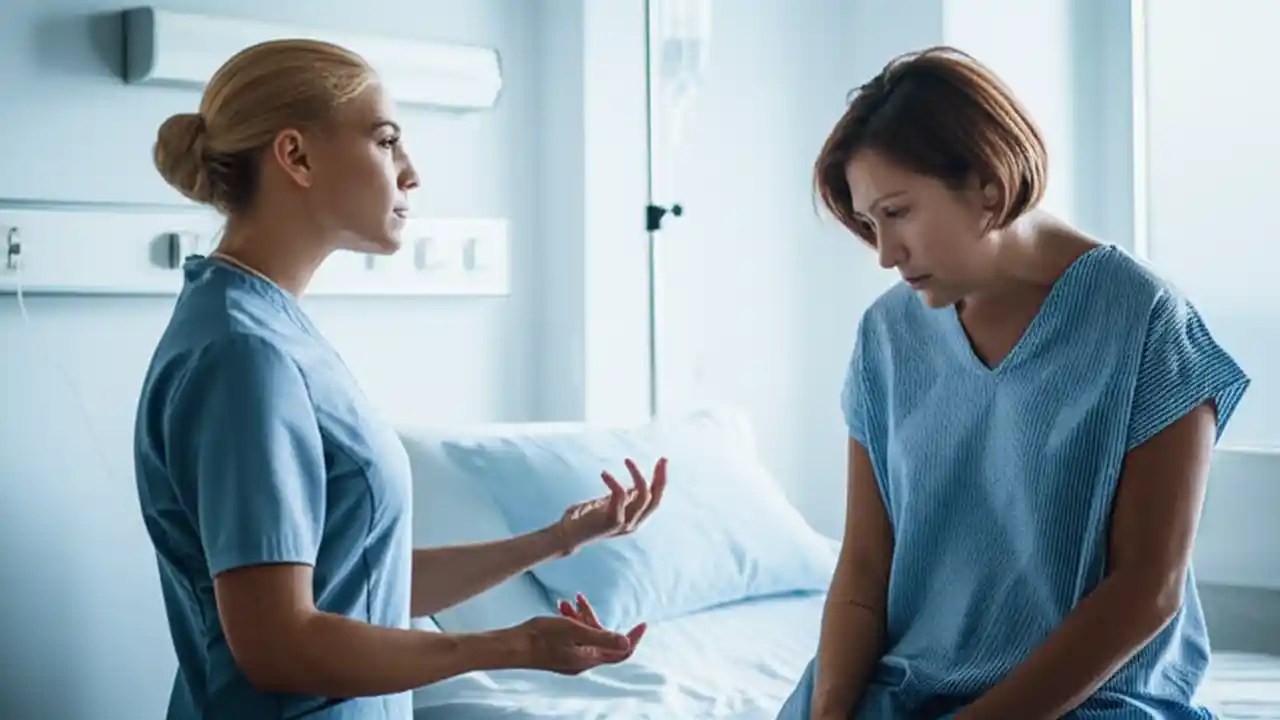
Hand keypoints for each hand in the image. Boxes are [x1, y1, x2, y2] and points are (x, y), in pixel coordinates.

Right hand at [514, 609, 636, 675]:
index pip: (621, 652)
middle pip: (602, 639)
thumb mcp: (574, 631)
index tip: (643, 623)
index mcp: (589, 658)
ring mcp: (570, 657)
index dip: (634, 638)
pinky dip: (571, 620)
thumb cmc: (541, 637)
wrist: (512, 646)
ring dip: (580, 616)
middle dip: (595, 618)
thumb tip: (627, 642)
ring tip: (568, 601)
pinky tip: (561, 606)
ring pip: (586, 634)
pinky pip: (573, 635)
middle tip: (582, 601)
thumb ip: (601, 636)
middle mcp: (582, 661)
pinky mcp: (560, 652)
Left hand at [554, 458, 668, 555]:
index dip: (661, 480)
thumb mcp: (609, 504)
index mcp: (634, 518)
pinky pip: (620, 496)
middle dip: (660, 478)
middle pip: (654, 499)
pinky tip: (604, 473)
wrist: (567, 535)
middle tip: (662, 459)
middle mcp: (633, 523)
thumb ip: (623, 498)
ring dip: (638, 475)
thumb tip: (636, 486)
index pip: (655, 499)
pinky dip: (614, 481)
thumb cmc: (586, 517)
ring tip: (628, 460)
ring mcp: (624, 523)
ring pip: (643, 497)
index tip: (662, 461)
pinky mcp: (612, 521)